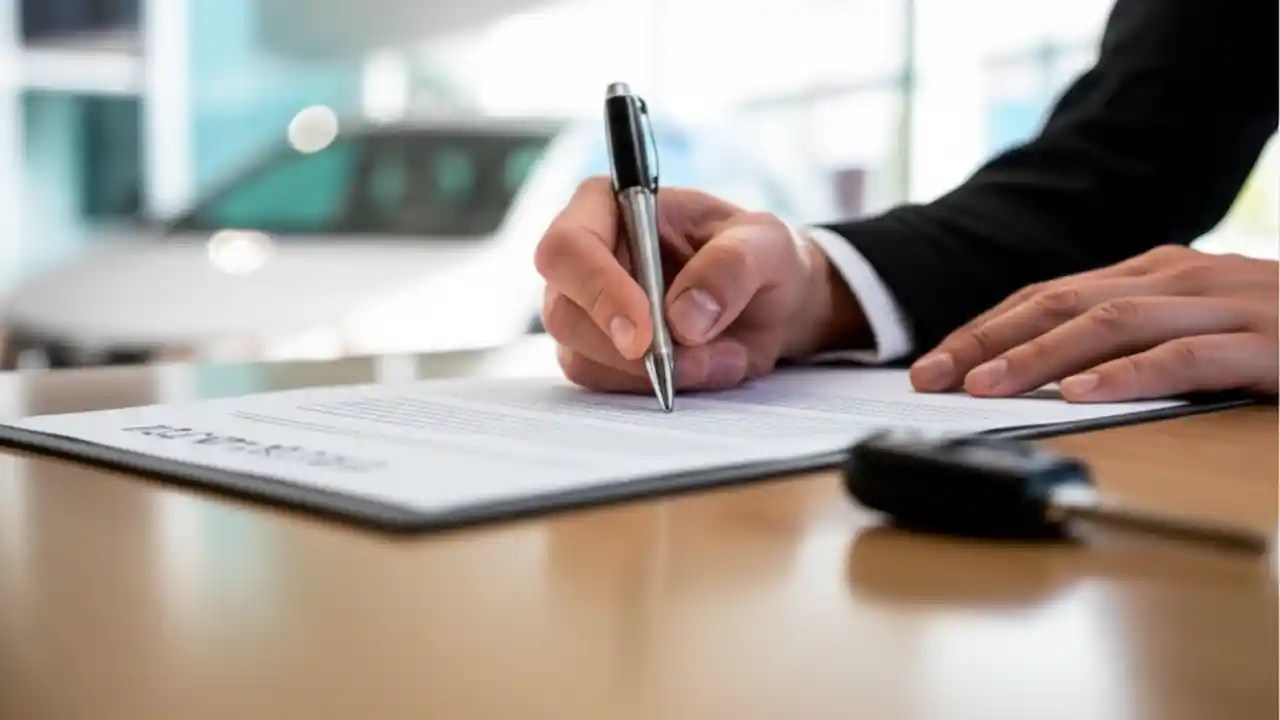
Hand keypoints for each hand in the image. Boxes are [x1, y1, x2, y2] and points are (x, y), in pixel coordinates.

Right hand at [534, 178, 865, 391]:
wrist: (769, 304)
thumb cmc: (757, 256)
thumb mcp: (766, 245)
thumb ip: (731, 267)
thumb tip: (683, 319)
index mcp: (608, 206)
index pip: (568, 246)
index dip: (598, 292)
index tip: (644, 335)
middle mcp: (584, 258)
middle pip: (564, 313)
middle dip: (630, 352)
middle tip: (696, 360)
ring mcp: (586, 311)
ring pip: (582, 359)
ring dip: (654, 375)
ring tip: (723, 357)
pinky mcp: (598, 355)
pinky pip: (607, 386)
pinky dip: (657, 389)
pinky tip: (706, 369)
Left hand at [909, 245, 1278, 401]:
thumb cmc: (1272, 330)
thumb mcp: (1186, 321)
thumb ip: (1123, 334)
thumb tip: (1037, 370)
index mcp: (1150, 272)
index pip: (1043, 295)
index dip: (981, 328)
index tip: (929, 364)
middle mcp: (1175, 276)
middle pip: (1057, 302)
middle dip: (985, 341)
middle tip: (930, 377)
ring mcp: (1221, 302)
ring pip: (1108, 323)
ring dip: (1037, 357)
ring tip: (985, 387)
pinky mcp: (1264, 341)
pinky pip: (1185, 356)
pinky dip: (1127, 375)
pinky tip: (1080, 396)